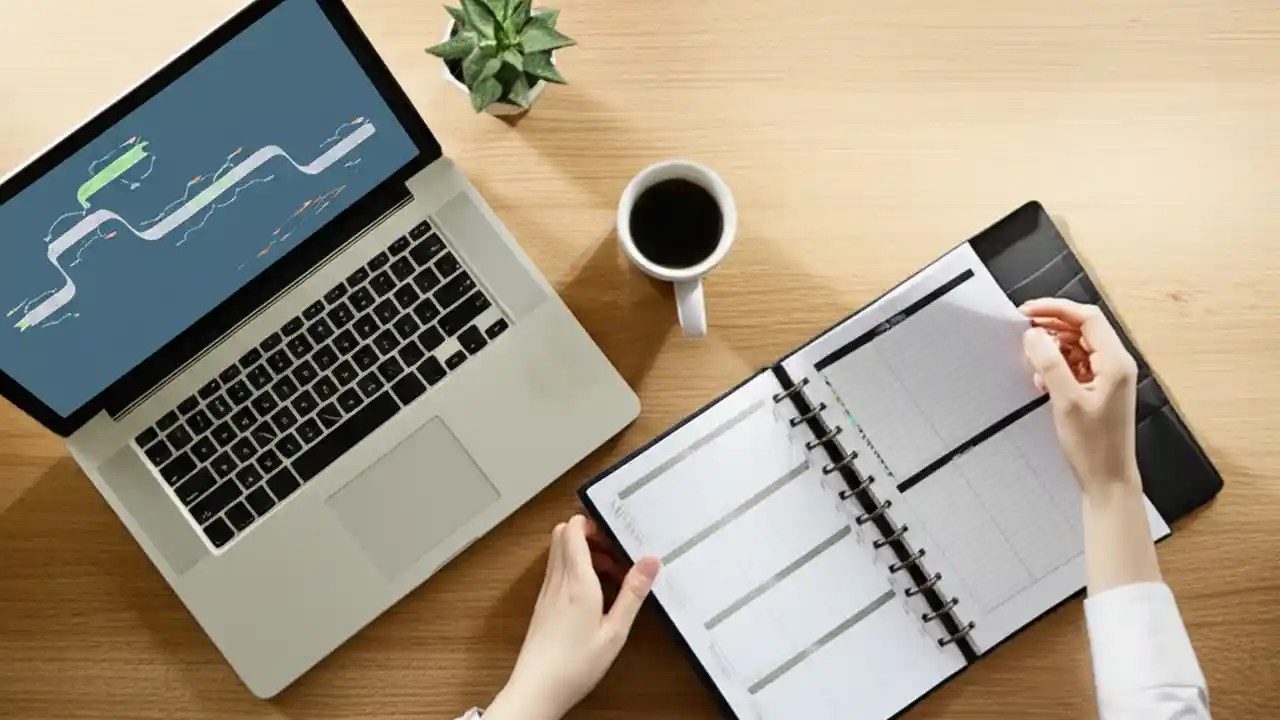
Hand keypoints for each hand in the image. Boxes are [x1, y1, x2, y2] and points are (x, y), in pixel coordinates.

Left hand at [485, 515, 660, 719]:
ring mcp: (547, 591)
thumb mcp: (615, 632)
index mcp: (576, 581)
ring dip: (582, 553)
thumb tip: (650, 561)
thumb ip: (633, 594)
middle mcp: (557, 580)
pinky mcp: (543, 604)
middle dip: (588, 534)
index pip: (572, 530)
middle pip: (562, 535)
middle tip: (614, 553)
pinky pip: (557, 572)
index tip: (614, 533)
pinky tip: (593, 594)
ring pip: (559, 553)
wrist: (537, 689)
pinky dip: (574, 570)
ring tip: (610, 576)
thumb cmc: (576, 664)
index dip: (591, 522)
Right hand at [1020, 298, 1140, 496]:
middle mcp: (1116, 365)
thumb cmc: (1093, 446)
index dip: (1056, 309)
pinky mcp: (1099, 390)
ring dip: (1053, 348)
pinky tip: (1043, 381)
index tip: (1028, 312)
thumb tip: (1033, 335)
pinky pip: (1077, 365)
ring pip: (1078, 347)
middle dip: (1052, 326)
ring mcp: (1108, 377)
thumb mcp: (1066, 401)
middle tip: (1023, 330)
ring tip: (1032, 361)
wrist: (1107, 479)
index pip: (1086, 318)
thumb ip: (1049, 364)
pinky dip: (1058, 366)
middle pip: (1082, 329)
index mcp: (1115, 362)